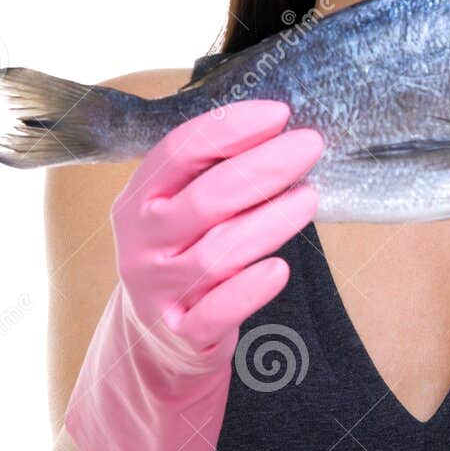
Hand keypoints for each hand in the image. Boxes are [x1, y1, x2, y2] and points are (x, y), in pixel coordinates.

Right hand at [64, 99, 322, 450]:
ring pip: (218, 253)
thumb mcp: (182, 207)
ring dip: (270, 222)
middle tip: (309, 147)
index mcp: (140, 197)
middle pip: (207, 198)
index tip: (279, 114)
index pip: (181, 151)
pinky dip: (250, 289)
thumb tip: (281, 130)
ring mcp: (158, 288)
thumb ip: (213, 172)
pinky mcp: (182, 332)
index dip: (231, 128)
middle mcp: (141, 240)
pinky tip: (280, 268)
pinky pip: (219, 310)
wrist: (159, 336)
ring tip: (309, 197)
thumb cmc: (187, 253)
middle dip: (264, 167)